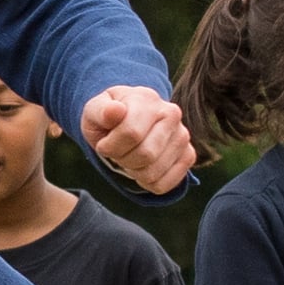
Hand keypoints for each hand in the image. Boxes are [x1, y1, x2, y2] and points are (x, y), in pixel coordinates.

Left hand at [80, 87, 194, 195]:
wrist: (128, 122)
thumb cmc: (108, 119)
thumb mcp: (94, 111)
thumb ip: (100, 111)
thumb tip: (115, 110)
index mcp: (148, 99)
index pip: (131, 134)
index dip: (109, 147)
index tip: (103, 144)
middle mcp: (172, 115)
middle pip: (146, 155)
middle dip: (122, 160)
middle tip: (117, 152)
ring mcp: (183, 136)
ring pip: (153, 173)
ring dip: (133, 172)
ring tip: (129, 157)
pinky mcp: (188, 156)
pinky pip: (163, 185)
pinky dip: (146, 183)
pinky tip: (142, 167)